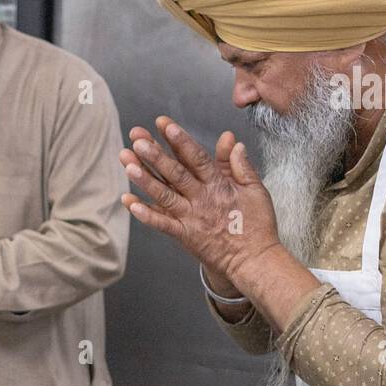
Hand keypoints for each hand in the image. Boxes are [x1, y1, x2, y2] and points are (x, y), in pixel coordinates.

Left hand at [119, 116, 282, 288]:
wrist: (255, 262)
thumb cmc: (258, 225)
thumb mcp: (256, 190)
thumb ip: (241, 165)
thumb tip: (231, 140)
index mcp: (219, 185)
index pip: (197, 158)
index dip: (180, 140)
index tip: (164, 124)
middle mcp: (203, 199)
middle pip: (176, 173)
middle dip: (155, 155)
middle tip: (137, 138)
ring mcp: (192, 218)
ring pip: (165, 195)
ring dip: (145, 179)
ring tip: (127, 163)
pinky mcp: (185, 236)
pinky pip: (162, 224)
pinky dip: (146, 214)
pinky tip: (129, 202)